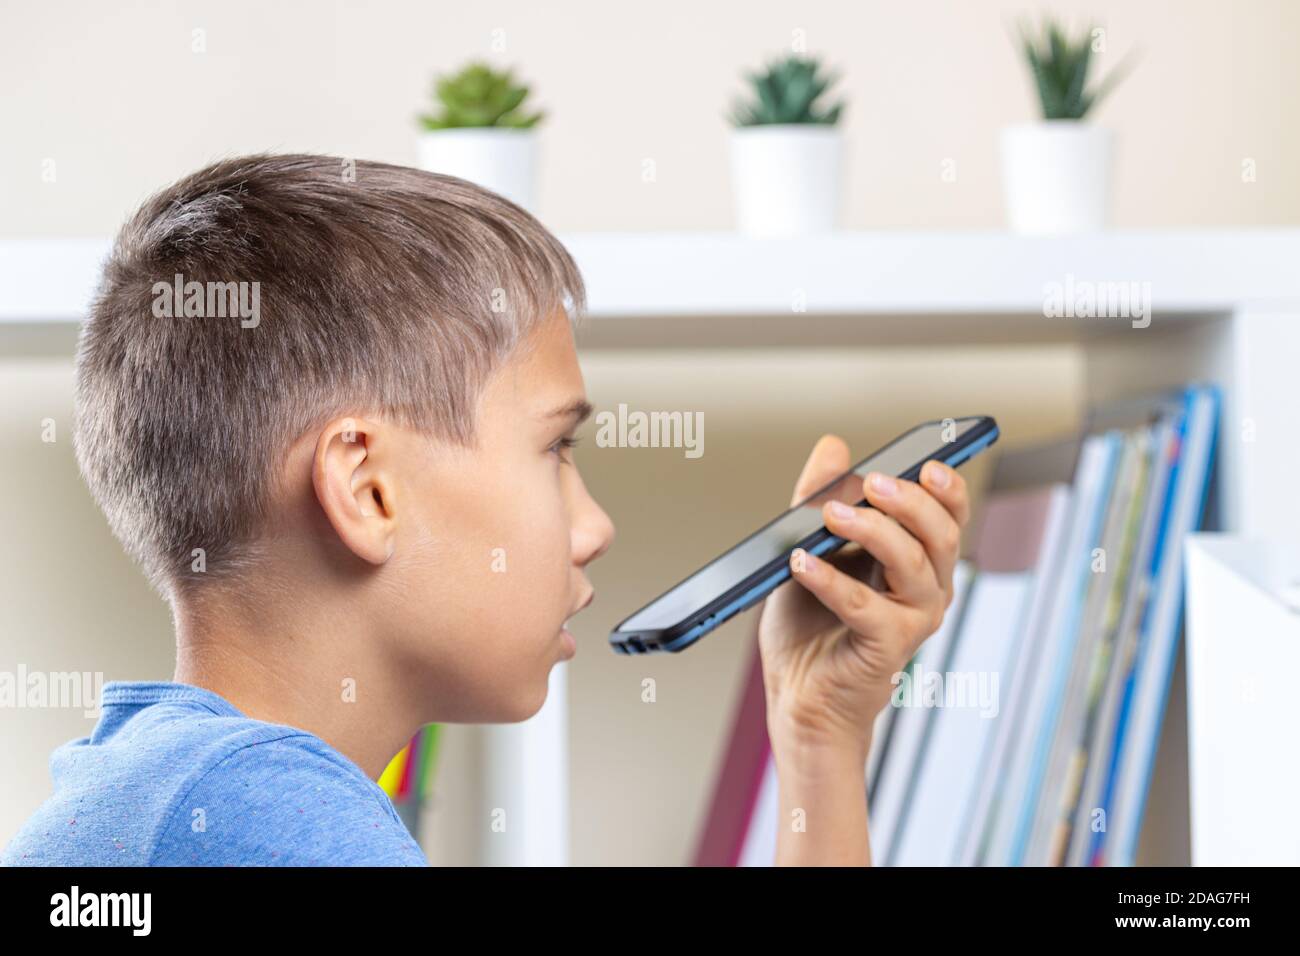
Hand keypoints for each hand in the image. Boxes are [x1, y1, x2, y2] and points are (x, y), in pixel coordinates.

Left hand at [758, 434, 970, 758]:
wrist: (798, 693)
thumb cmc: (810, 623)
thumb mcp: (811, 547)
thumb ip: (821, 499)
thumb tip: (833, 447)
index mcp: (919, 561)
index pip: (950, 516)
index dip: (947, 488)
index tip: (929, 462)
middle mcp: (927, 590)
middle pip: (940, 534)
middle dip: (909, 501)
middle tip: (872, 481)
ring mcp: (912, 620)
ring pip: (911, 563)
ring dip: (872, 531)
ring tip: (830, 514)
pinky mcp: (887, 648)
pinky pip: (865, 606)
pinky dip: (830, 580)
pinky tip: (801, 562)